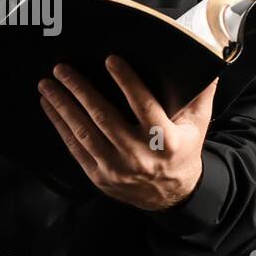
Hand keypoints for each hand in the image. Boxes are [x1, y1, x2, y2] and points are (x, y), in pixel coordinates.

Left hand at [38, 55, 217, 212]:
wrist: (171, 196)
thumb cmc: (182, 151)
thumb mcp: (197, 125)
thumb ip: (200, 94)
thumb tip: (207, 61)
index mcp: (165, 140)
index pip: (144, 106)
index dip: (127, 82)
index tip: (110, 60)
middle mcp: (139, 155)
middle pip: (104, 117)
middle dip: (80, 90)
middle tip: (62, 68)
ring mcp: (116, 168)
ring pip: (84, 132)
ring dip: (62, 105)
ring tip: (47, 84)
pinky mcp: (99, 176)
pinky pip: (75, 147)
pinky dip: (60, 125)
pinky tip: (50, 106)